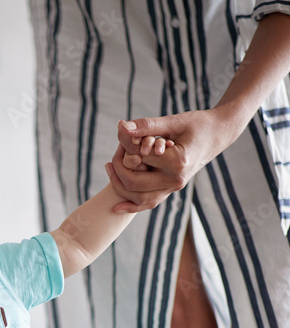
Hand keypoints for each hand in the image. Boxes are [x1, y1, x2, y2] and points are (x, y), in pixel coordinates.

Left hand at [107, 110, 226, 211]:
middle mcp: (175, 180)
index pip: (139, 159)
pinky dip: (132, 206)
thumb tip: (121, 127)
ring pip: (139, 198)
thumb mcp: (173, 121)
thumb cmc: (197, 124)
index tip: (121, 133)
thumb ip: (147, 126)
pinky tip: (116, 207)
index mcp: (177, 162)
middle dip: (118, 168)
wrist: (217, 135)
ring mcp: (174, 188)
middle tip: (114, 154)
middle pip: (134, 183)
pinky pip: (149, 203)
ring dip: (120, 186)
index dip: (125, 147)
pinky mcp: (171, 190)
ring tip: (110, 167)